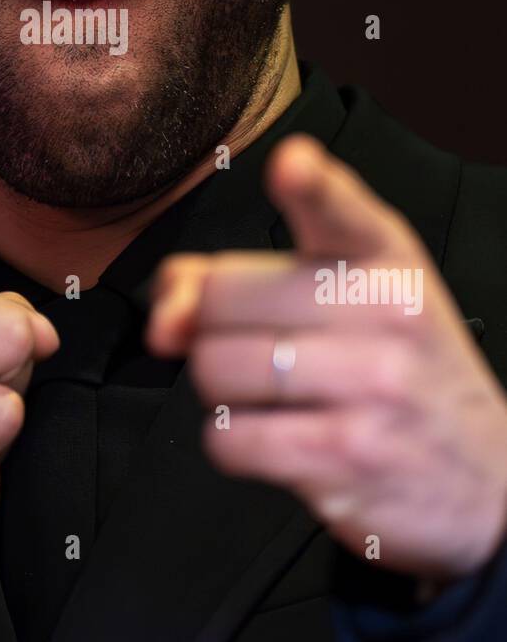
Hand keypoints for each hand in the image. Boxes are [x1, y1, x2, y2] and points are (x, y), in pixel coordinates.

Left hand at [147, 134, 506, 582]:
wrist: (485, 476)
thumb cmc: (399, 371)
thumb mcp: (349, 301)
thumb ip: (244, 279)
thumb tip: (166, 312)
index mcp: (384, 259)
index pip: (341, 208)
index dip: (310, 182)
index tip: (292, 165)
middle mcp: (383, 313)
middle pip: (222, 298)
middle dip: (214, 330)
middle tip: (260, 348)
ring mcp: (371, 385)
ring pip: (216, 368)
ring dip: (222, 391)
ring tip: (274, 397)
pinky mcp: (347, 455)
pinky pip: (230, 437)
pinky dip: (234, 441)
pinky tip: (279, 436)